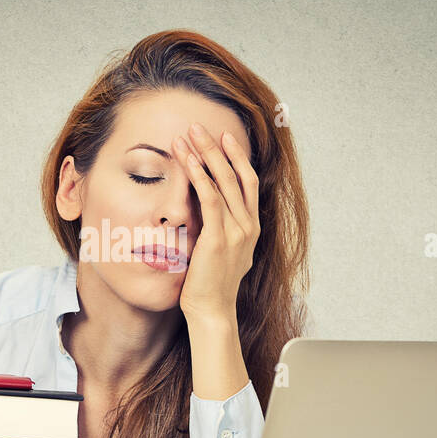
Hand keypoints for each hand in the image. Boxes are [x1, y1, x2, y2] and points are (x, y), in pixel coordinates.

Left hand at [171, 121, 259, 323]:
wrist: (212, 311)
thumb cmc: (209, 285)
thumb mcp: (219, 252)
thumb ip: (217, 230)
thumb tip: (203, 214)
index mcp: (251, 228)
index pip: (248, 183)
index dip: (237, 158)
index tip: (224, 137)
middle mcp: (248, 226)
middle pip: (236, 175)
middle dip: (217, 148)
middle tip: (199, 126)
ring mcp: (237, 231)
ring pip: (223, 181)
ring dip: (204, 154)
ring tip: (188, 134)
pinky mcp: (219, 238)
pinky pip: (209, 198)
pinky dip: (198, 175)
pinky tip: (186, 159)